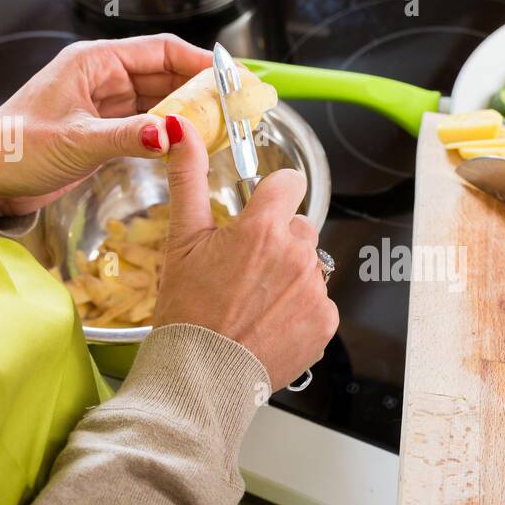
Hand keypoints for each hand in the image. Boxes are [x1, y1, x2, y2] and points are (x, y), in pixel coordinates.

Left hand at [0, 34, 211, 216]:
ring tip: (224, 126)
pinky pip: (150, 124)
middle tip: (237, 106)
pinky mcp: (106, 130)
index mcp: (94, 62)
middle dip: (202, 89)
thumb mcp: (77, 142)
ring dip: (190, 113)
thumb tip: (174, 134)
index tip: (232, 75)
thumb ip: (129, 137)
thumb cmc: (16, 149)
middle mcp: (103, 77)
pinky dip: (171, 133)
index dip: (200, 60)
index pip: (160, 50)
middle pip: (167, 74)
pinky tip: (193, 144)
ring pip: (161, 100)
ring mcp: (106, 104)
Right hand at [153, 117, 338, 389]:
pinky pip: (319, 303)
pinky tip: (269, 324)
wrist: (201, 376)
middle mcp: (298, 254)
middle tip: (242, 273)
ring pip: (308, 267)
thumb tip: (178, 128)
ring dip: (288, 278)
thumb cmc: (187, 312)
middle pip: (298, 229)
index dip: (273, 196)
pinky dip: (298, 311)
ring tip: (252, 303)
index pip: (289, 184)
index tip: (260, 212)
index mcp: (265, 228)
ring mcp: (315, 290)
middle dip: (276, 243)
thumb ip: (187, 177)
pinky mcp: (325, 322)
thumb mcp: (182, 239)